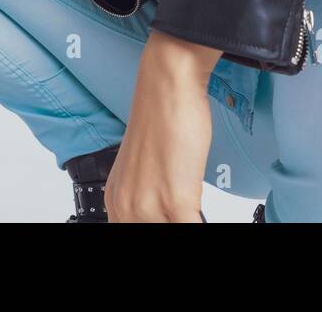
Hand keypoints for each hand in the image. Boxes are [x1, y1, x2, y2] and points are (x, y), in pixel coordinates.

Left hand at [104, 30, 221, 222]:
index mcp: (116, 199)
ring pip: (170, 233)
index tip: (172, 219)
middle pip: (151, 234)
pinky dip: (201, 225)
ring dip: (190, 223)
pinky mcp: (175, 200)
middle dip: (174, 224)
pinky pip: (190, 229)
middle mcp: (126, 205)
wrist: (168, 86)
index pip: (129, 231)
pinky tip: (205, 218)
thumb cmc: (163, 117)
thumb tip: (168, 213)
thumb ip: (149, 196)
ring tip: (198, 213)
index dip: (156, 226)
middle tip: (188, 214)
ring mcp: (148, 206)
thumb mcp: (146, 168)